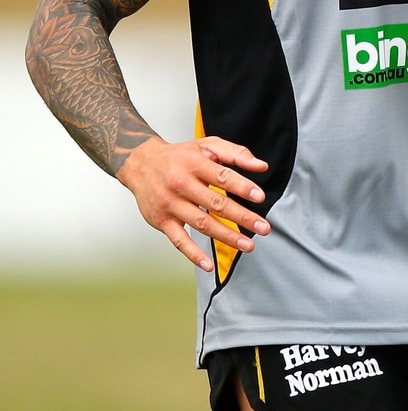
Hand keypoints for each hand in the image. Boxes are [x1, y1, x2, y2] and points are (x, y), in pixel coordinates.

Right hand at [117, 135, 270, 269]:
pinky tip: (208, 265)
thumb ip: (236, 153)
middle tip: (263, 227)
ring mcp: (171, 204)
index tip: (260, 197)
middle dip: (242, 217)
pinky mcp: (162, 221)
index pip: (222, 176)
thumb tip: (262, 166)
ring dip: (226, 236)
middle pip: (215, 203)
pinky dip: (193, 254)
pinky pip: (178, 240)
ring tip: (248, 245)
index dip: (242, 187)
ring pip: (201, 223)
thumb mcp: (207, 145)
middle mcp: (181, 184)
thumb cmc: (179, 156)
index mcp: (195, 163)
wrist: (141, 163)